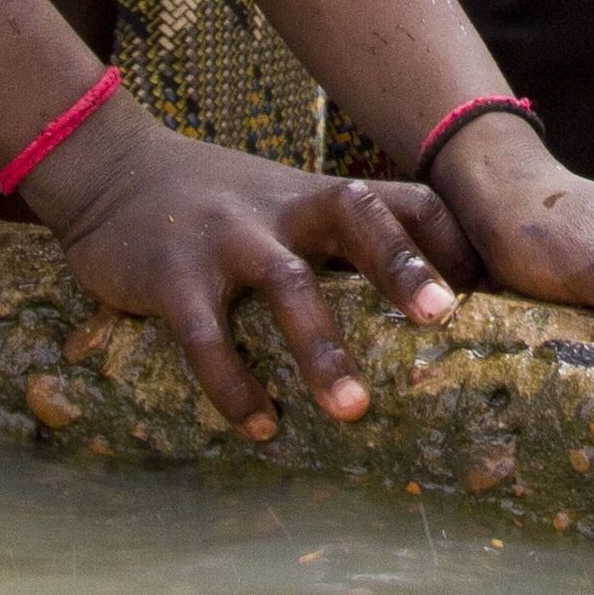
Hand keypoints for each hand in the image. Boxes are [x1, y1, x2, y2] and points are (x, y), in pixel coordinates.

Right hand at [24, 108, 461, 437]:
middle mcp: (283, 209)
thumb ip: (339, 245)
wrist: (108, 169)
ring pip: (287, 283)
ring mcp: (227, 238)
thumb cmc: (217, 205)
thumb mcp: (284, 206)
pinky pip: (206, 332)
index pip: (403, 200)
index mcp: (319, 196)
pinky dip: (232, 381)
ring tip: (353, 409)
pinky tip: (257, 424)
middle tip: (441, 318)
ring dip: (321, 347)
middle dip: (400, 267)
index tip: (485, 289)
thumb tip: (421, 310)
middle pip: (356, 219)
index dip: (449, 239)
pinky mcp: (172, 273)